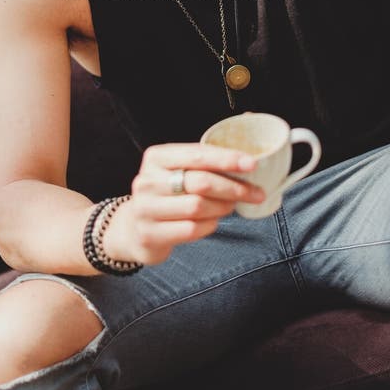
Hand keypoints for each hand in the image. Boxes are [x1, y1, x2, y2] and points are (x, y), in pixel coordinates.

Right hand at [104, 142, 264, 264]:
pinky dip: (209, 225)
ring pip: (198, 207)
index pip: (197, 155)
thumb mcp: (176, 170)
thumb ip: (204, 162)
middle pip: (201, 182)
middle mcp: (147, 181)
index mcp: (156, 157)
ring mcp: (146, 208)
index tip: (252, 165)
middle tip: (256, 193)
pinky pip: (191, 229)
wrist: (134, 227)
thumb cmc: (166, 193)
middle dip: (234, 188)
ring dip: (223, 207)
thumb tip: (247, 161)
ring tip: (231, 206)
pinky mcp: (150, 234)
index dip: (227, 159)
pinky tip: (213, 221)